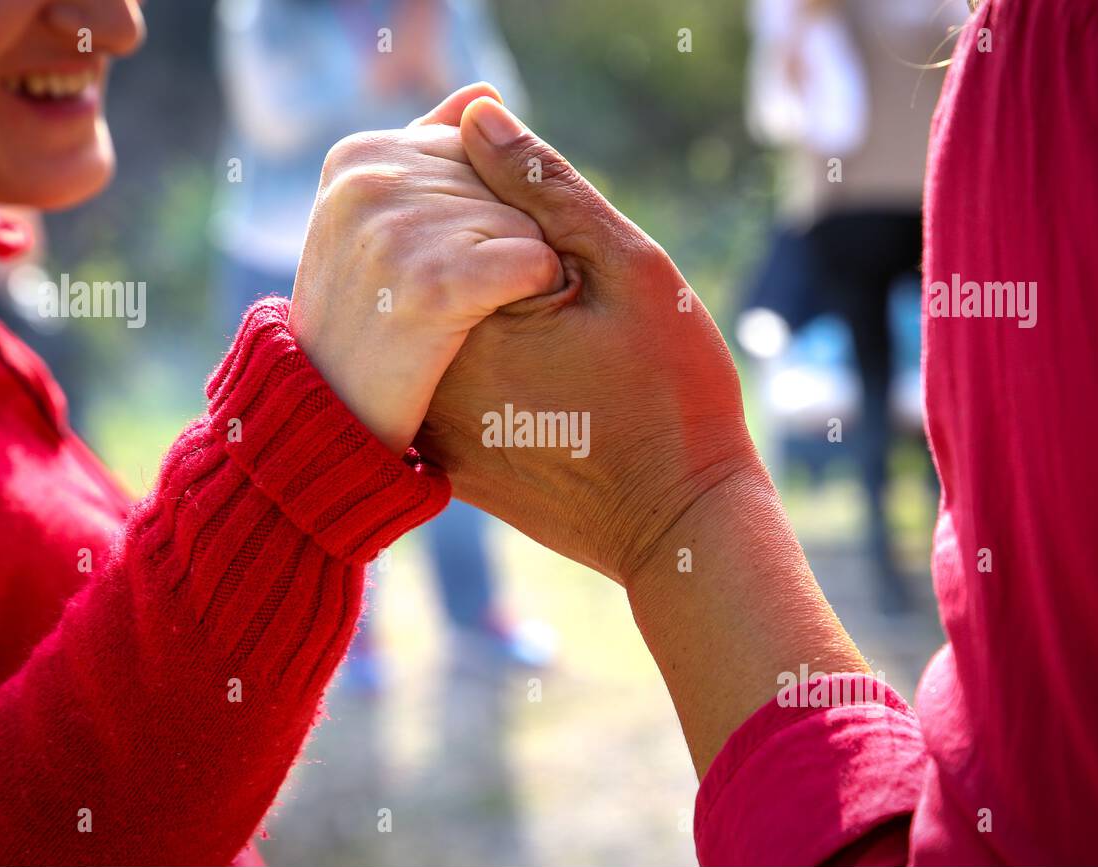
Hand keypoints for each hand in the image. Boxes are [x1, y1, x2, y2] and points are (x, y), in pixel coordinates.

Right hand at [288, 85, 563, 452]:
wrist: (337, 424)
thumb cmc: (369, 327)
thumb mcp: (380, 227)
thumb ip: (430, 156)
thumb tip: (485, 100)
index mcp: (357, 156)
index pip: (475, 148)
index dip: (482, 214)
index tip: (433, 267)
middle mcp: (371, 181)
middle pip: (502, 185)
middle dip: (500, 242)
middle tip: (446, 301)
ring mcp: (399, 230)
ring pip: (524, 223)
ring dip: (514, 277)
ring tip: (457, 318)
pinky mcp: (434, 284)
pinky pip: (532, 260)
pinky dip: (532, 295)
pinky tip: (495, 323)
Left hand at [417, 99, 862, 775]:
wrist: (676, 523)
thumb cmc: (673, 398)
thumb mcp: (633, 272)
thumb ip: (549, 189)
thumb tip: (475, 113)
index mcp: (462, 319)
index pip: (438, 206)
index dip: (497, 186)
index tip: (562, 239)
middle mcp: (424, 372)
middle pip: (421, 260)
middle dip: (478, 238)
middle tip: (562, 285)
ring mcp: (427, 420)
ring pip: (427, 315)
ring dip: (474, 292)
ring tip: (557, 327)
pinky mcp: (442, 452)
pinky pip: (437, 369)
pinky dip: (474, 347)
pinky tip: (540, 367)